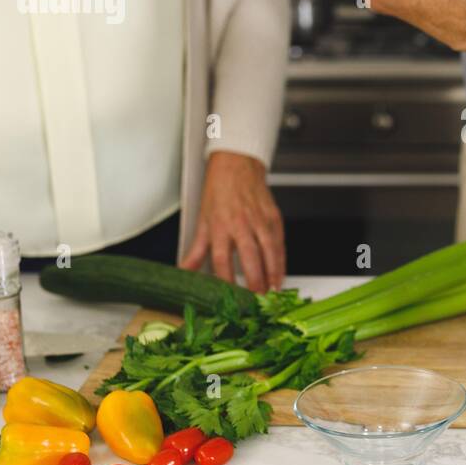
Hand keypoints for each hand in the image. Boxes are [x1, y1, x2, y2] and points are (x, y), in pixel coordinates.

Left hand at [181, 151, 285, 291]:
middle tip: (256, 299)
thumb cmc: (220, 191)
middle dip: (255, 281)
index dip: (226, 280)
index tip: (229, 296)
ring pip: (270, 252)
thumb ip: (196, 250)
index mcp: (220, 226)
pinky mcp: (274, 217)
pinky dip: (281, 261)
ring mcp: (260, 220)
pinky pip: (280, 243)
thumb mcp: (202, 220)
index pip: (222, 260)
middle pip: (250, 258)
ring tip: (272, 291)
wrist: (237, 165)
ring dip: (272, 274)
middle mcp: (241, 224)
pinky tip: (280, 274)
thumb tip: (184, 271)